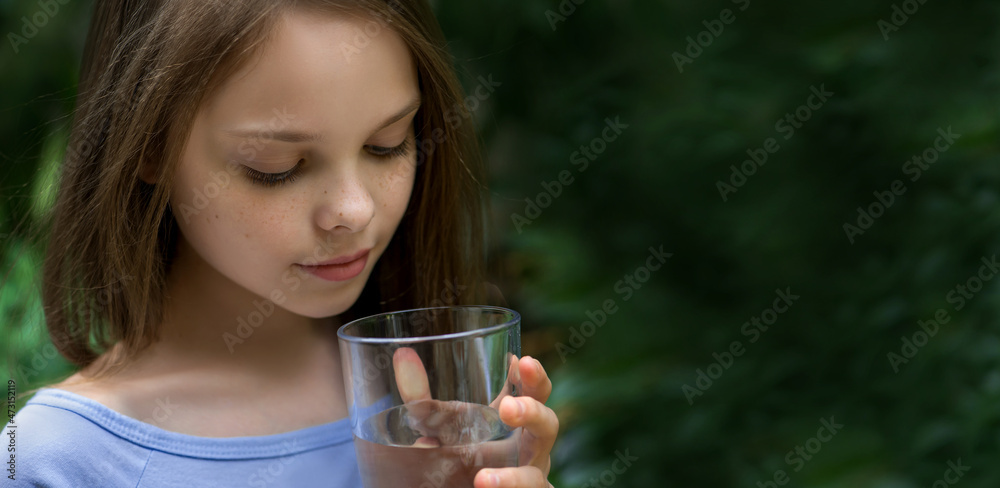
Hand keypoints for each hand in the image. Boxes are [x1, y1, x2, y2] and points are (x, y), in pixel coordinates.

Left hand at [392, 349, 557, 486]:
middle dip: (532, 413)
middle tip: (508, 407)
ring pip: (535, 477)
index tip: (522, 362)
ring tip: (482, 480)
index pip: (533, 392)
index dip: (533, 378)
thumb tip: (402, 355)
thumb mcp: (436, 429)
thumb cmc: (453, 459)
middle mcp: (527, 449)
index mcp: (512, 422)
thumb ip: (420, 397)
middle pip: (547, 425)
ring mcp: (528, 479)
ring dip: (514, 478)